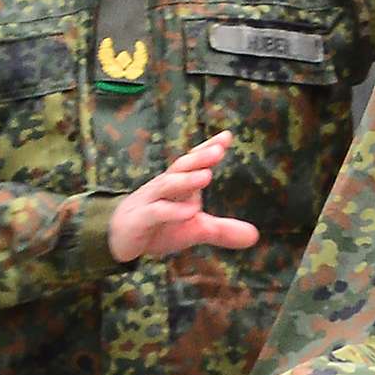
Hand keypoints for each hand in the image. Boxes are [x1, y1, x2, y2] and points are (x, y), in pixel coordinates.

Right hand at [107, 134, 260, 261]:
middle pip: (181, 167)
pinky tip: (190, 211)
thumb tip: (255, 236)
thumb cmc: (159, 226)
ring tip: (207, 175)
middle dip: (199, 158)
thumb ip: (222, 231)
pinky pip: (157, 212)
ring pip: (168, 185)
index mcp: (178, 184)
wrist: (120, 238)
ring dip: (187, 179)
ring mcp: (150, 201)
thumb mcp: (194, 229)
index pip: (193, 162)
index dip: (208, 149)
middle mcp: (164, 187)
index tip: (227, 136)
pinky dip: (172, 211)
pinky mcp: (141, 220)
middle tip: (218, 149)